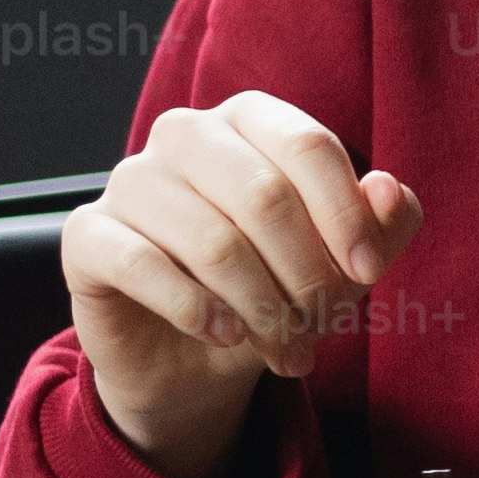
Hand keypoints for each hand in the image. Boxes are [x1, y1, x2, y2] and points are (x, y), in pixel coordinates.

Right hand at [60, 91, 423, 477]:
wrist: (195, 358)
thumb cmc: (275, 286)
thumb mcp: (343, 263)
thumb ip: (382, 224)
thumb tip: (390, 190)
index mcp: (250, 119)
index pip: (308, 147)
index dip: (346, 216)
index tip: (367, 272)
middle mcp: (185, 135)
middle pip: (264, 196)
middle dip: (305, 275)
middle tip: (318, 325)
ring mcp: (130, 180)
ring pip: (213, 242)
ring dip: (260, 308)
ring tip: (281, 344)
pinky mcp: (88, 235)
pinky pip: (146, 267)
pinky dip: (199, 311)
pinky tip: (224, 335)